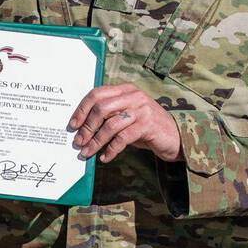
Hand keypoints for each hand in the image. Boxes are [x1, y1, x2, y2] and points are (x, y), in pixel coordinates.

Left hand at [67, 83, 181, 163]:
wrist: (174, 137)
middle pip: (101, 108)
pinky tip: (105, 157)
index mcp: (125, 89)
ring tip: (87, 152)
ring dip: (96, 141)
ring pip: (111, 125)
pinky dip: (111, 149)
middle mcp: (133, 96)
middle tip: (78, 142)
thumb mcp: (126, 116)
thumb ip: (109, 116)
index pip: (97, 94)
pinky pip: (123, 138)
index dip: (82, 109)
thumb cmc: (145, 127)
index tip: (72, 125)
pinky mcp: (148, 125)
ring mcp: (142, 109)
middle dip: (87, 127)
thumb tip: (81, 130)